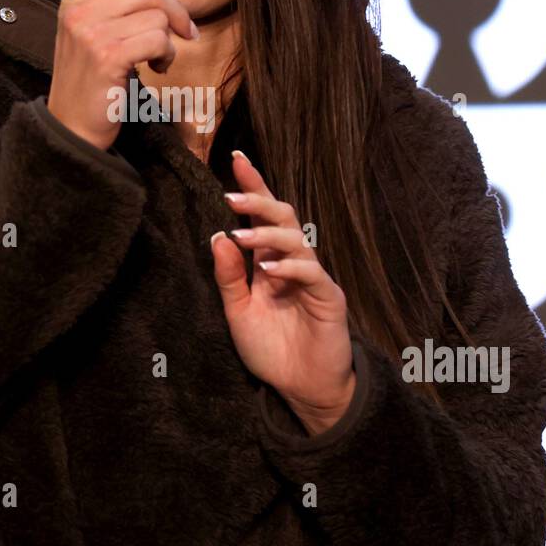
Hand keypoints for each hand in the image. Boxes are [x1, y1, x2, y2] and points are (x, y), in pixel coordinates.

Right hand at [46, 0, 198, 150]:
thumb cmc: (96, 87)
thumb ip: (139, 10)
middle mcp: (78, 10)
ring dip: (169, 42)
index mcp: (75, 3)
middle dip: (174, 12)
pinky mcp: (105, 52)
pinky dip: (165, 56)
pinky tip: (153, 71)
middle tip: (183, 35)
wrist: (72, 131)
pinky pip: (156, 39)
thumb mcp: (113, 42)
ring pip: (157, 15)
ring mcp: (89, 30)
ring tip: (157, 61)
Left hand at [211, 150, 355, 427]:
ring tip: (241, 235)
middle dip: (259, 200)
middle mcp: (291, 263)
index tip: (235, 158)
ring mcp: (312, 277)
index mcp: (268, 262)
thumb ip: (229, 277)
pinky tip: (270, 270)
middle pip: (282, 217)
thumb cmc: (271, 350)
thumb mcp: (238, 312)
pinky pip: (311, 273)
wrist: (300, 388)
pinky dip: (290, 267)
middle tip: (231, 194)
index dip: (253, 186)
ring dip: (267, 234)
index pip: (260, 216)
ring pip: (295, 239)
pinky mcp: (328, 296)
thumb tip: (218, 236)